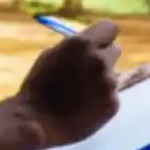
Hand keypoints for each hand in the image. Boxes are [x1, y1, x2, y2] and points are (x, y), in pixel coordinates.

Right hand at [15, 20, 120, 147]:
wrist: (35, 121)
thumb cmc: (38, 86)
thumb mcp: (51, 56)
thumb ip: (74, 49)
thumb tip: (91, 44)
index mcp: (81, 43)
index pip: (109, 28)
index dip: (103, 37)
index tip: (96, 45)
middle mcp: (99, 60)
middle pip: (114, 50)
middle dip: (102, 58)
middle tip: (86, 72)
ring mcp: (108, 83)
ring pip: (113, 74)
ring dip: (101, 80)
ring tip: (82, 93)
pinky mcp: (112, 104)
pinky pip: (111, 95)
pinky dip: (102, 100)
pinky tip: (86, 107)